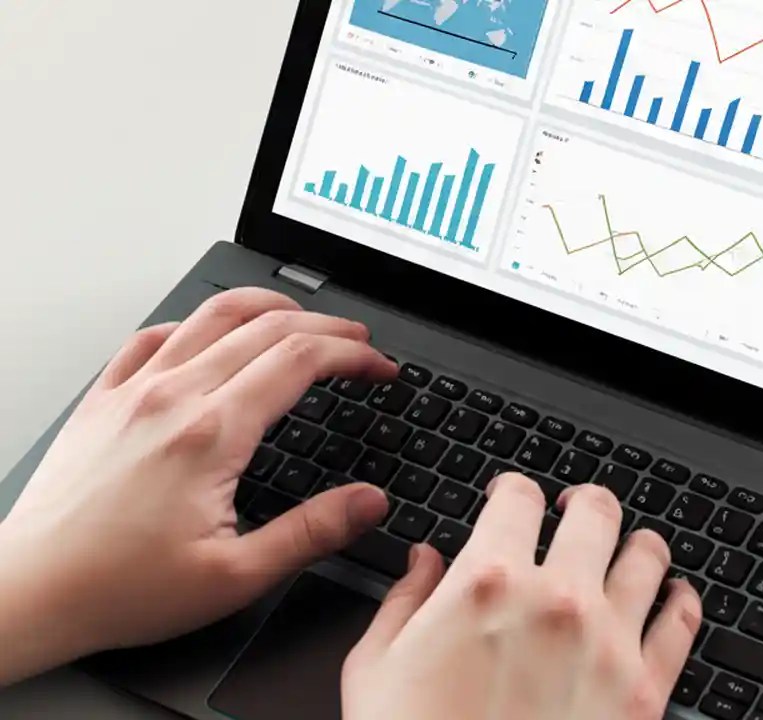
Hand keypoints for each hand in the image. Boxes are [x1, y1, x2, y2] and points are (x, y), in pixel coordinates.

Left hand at [0, 288, 396, 684]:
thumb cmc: (119, 589)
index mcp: (211, 434)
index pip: (300, 360)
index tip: (378, 367)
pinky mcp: (102, 400)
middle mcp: (172, 398)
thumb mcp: (236, 576)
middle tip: (358, 345)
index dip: (352, 356)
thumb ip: (312, 532)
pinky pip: (153, 336)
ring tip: (301, 316)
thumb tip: (368, 502)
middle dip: (327, 328)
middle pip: (266, 327)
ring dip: (268, 307)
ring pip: (211, 315)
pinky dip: (195, 324)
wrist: (30, 591)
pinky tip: (210, 335)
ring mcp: (132, 391)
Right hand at [342, 475, 702, 719]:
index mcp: (488, 584)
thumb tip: (423, 560)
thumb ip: (405, 600)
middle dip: (584, 503)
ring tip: (628, 548)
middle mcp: (557, 601)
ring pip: (648, 555)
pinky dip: (681, 600)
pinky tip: (672, 596)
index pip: (518, 497)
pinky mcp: (645, 690)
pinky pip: (683, 622)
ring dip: (635, 544)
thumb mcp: (378, 668)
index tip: (514, 498)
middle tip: (577, 511)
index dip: (514, 490)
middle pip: (596, 511)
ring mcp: (609, 643)